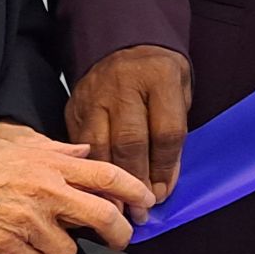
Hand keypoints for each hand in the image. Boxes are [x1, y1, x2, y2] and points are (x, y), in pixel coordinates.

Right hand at [0, 125, 152, 253]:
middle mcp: (46, 192)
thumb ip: (55, 150)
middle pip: (104, 217)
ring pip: (68, 252)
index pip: (109, 175)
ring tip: (40, 249)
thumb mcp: (15, 146)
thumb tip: (85, 151)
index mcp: (51, 164)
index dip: (135, 191)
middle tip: (119, 241)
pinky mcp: (8, 248)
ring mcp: (28, 222)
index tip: (145, 205)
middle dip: (119, 234)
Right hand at [64, 45, 191, 204]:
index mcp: (159, 77)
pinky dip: (88, 171)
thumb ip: (174, 131)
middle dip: (136, 182)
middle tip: (141, 211)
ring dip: (108, 184)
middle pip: (130, 142)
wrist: (122, 43)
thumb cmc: (158, 73)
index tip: (163, 193)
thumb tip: (165, 180)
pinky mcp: (74, 106)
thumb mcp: (179, 90)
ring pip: (101, 146)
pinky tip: (94, 190)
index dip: (165, 167)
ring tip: (117, 209)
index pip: (165, 131)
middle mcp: (124, 85)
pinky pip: (80, 144)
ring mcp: (94, 96)